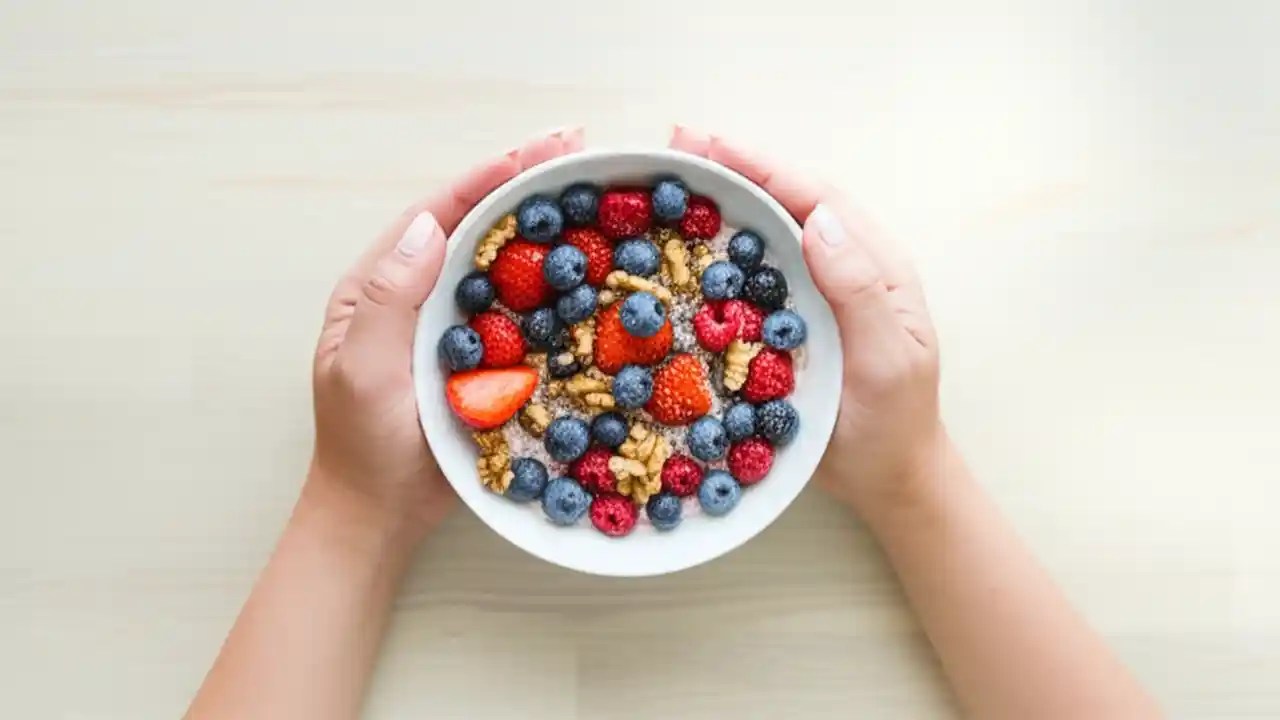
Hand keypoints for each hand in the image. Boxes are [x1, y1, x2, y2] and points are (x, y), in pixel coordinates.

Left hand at [309, 128, 584, 542]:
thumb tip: (430, 226)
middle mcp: (420, 297)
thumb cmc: (362, 444)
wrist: (381, 516)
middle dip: (524, 186)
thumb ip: (391, 298)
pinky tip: (590, 270)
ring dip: (545, 227)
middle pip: (476, 227)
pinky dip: (554, 285)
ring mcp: (455, 328)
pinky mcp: (486, 361)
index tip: (534, 152)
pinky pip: (523, 312)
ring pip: (504, 264)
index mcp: (381, 287)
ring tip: (593, 193)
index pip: (436, 216)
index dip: (485, 179)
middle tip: (577, 151)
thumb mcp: (364, 368)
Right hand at [669, 127, 942, 518]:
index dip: (764, 166)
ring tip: (668, 182)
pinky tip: (679, 250)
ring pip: (765, 235)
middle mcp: (842, 269)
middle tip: (675, 148)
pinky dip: (715, 255)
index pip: (817, 199)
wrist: (888, 481)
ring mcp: (812, 296)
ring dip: (721, 205)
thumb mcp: (886, 360)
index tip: (710, 146)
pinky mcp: (785, 325)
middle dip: (734, 171)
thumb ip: (858, 292)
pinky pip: (749, 279)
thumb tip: (819, 222)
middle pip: (786, 203)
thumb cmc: (894, 425)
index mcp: (875, 266)